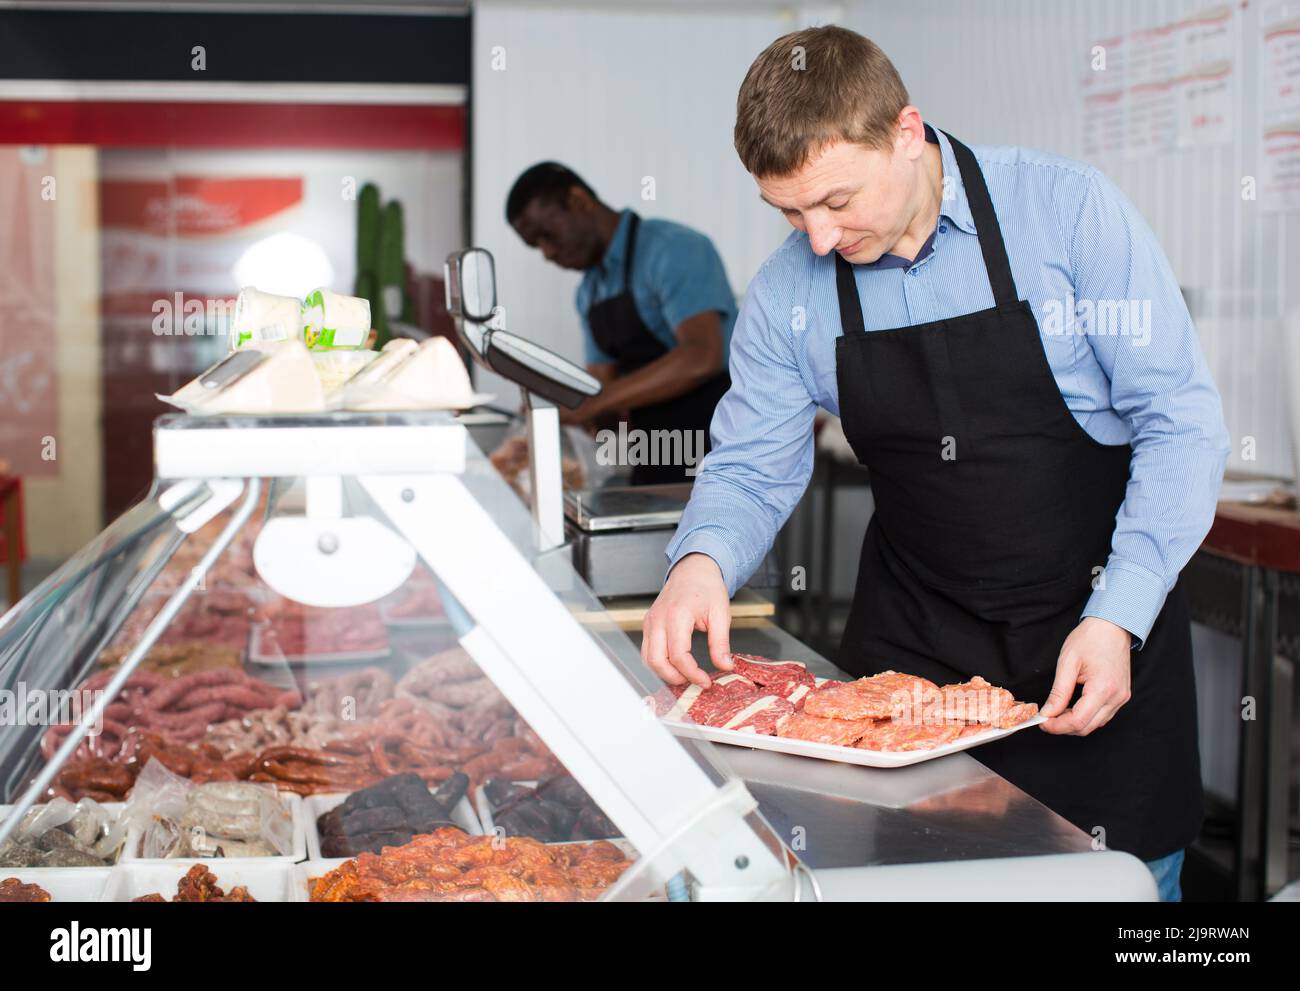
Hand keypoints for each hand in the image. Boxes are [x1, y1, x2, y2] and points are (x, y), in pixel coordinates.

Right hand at [641, 553, 730, 687]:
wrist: (693, 570)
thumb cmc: (707, 587)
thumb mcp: (721, 613)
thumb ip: (721, 642)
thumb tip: (725, 666)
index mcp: (677, 615)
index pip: (679, 655)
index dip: (692, 674)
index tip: (706, 681)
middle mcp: (658, 619)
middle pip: (657, 661)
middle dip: (675, 678)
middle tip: (694, 682)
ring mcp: (650, 622)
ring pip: (647, 659)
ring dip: (664, 673)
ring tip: (686, 677)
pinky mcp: (648, 625)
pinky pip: (647, 651)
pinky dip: (658, 664)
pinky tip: (675, 667)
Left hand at [1039, 617, 1132, 735]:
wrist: (1112, 626)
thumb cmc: (1090, 639)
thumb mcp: (1068, 663)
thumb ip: (1058, 692)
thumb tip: (1048, 713)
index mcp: (1103, 688)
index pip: (1078, 721)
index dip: (1057, 726)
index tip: (1042, 722)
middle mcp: (1116, 697)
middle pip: (1087, 727)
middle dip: (1064, 727)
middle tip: (1046, 718)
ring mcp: (1121, 698)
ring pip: (1095, 724)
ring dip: (1074, 723)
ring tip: (1057, 711)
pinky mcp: (1122, 696)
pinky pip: (1102, 715)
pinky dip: (1086, 716)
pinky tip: (1071, 707)